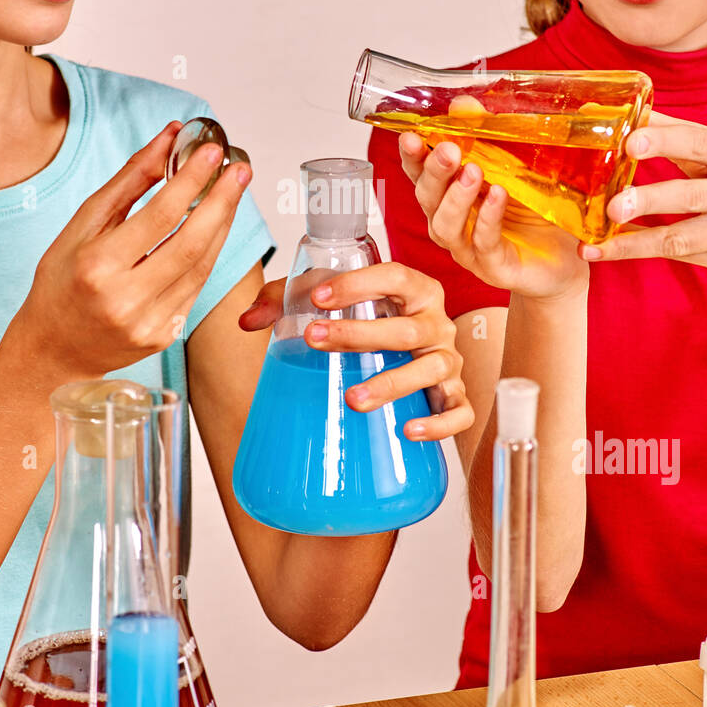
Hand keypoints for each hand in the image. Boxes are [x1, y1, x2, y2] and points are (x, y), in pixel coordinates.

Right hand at [14, 121, 251, 375]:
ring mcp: (148, 323)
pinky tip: (216, 228)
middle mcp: (124, 299)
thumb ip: (128, 182)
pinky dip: (209, 253)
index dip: (190, 181)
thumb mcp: (82, 225)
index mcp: (96, 266)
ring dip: (223, 225)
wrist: (54, 348)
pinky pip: (197, 287)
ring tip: (233, 192)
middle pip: (190, 243)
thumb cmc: (63, 279)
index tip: (213, 152)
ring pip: (201, 266)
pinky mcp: (164, 337)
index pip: (158, 217)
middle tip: (240, 169)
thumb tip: (169, 139)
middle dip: (222, 201)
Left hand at [240, 263, 473, 440]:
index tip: (316, 297)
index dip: (357, 285)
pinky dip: (440, 423)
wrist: (405, 355)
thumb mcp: (329, 304)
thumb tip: (246, 321)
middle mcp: (437, 322)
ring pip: (432, 369)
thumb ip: (286, 302)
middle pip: (406, 327)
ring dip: (392, 384)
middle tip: (314, 339)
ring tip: (351, 399)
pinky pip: (460, 412)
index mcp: (414, 291)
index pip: (394, 276)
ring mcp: (449, 361)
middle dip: (359, 334)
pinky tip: (408, 430)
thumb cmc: (369, 321)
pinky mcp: (456, 396)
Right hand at [398, 132, 588, 300]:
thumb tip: (463, 103)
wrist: (567, 260)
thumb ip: (489, 136)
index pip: (421, 175)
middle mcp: (453, 223)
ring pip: (445, 226)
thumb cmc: (537, 213)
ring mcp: (470, 250)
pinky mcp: (494, 269)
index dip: (412, 156)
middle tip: (449, 150)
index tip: (410, 135)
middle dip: (433, 172)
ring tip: (472, 171)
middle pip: (427, 199)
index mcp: (452, 196)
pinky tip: (497, 196)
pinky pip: (483, 244)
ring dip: (456, 197)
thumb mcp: (517, 167)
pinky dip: (488, 218)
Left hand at [579, 110, 706, 276]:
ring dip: (635, 244)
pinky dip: (644, 252)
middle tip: (612, 206)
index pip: (701, 145)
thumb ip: (680, 133)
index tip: (630, 143)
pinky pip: (682, 257)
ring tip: (596, 245)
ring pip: (683, 240)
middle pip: (692, 198)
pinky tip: (612, 248)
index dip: (665, 142)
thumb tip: (628, 113)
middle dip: (649, 202)